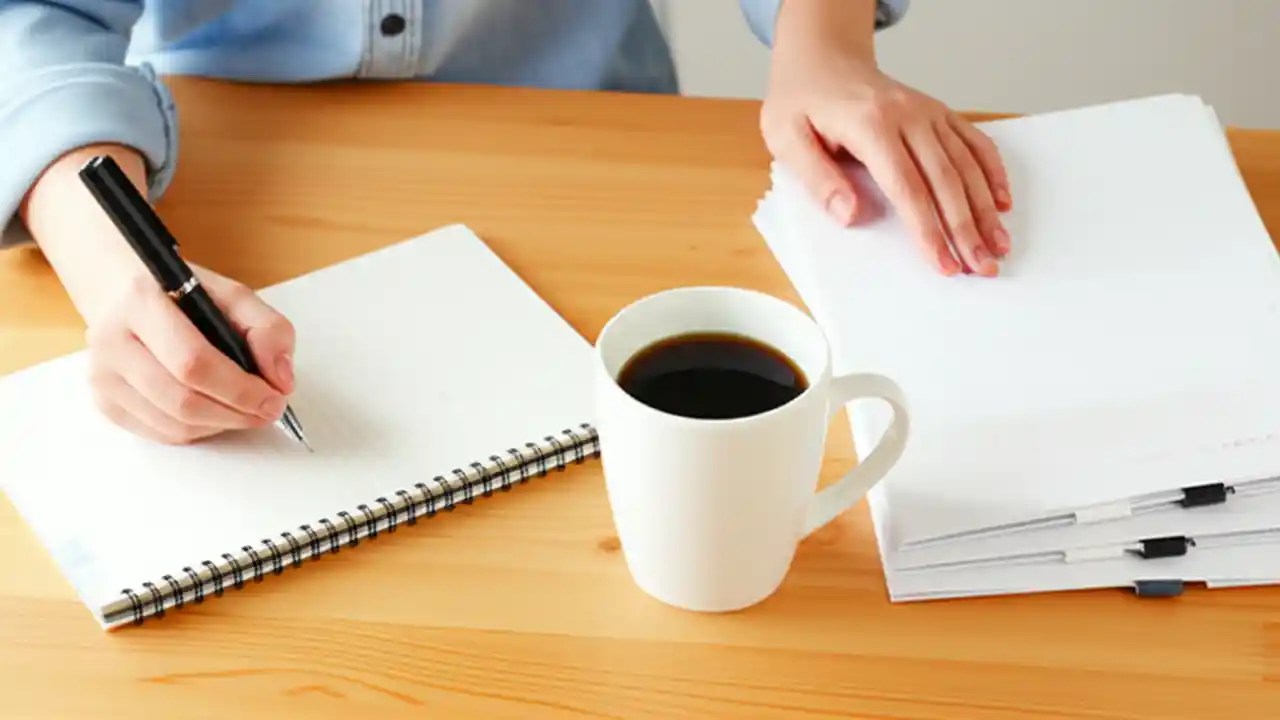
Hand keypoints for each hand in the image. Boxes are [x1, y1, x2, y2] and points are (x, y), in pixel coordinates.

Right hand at [83, 264, 295, 443]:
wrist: (123, 293)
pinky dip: (198, 431)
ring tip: (245, 410)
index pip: (193, 362)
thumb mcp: (233, 295)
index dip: (240, 389)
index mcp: (142, 302)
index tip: (274, 398)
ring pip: (172, 424)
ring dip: (221, 425)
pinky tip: (215, 413)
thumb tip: (281, 379)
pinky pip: (159, 433)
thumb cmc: (182, 296)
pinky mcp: (104, 401)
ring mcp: (102, 374)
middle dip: (236, 413)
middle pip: (182, 400)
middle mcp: (112, 339)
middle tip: (267, 410)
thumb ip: (268, 329)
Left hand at [762, 10, 1012, 276]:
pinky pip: (974, 141)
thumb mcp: (786, 137)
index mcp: (870, 125)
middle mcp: (907, 116)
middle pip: (945, 181)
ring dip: (985, 209)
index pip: (906, 188)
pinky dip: (992, 171)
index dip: (928, 230)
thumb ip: (817, 178)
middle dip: (966, 229)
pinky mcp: (937, 112)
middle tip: (983, 268)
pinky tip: (1002, 202)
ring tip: (999, 247)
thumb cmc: (801, 100)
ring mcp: (927, 112)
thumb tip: (851, 216)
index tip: (943, 263)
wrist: (822, 57)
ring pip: (966, 165)